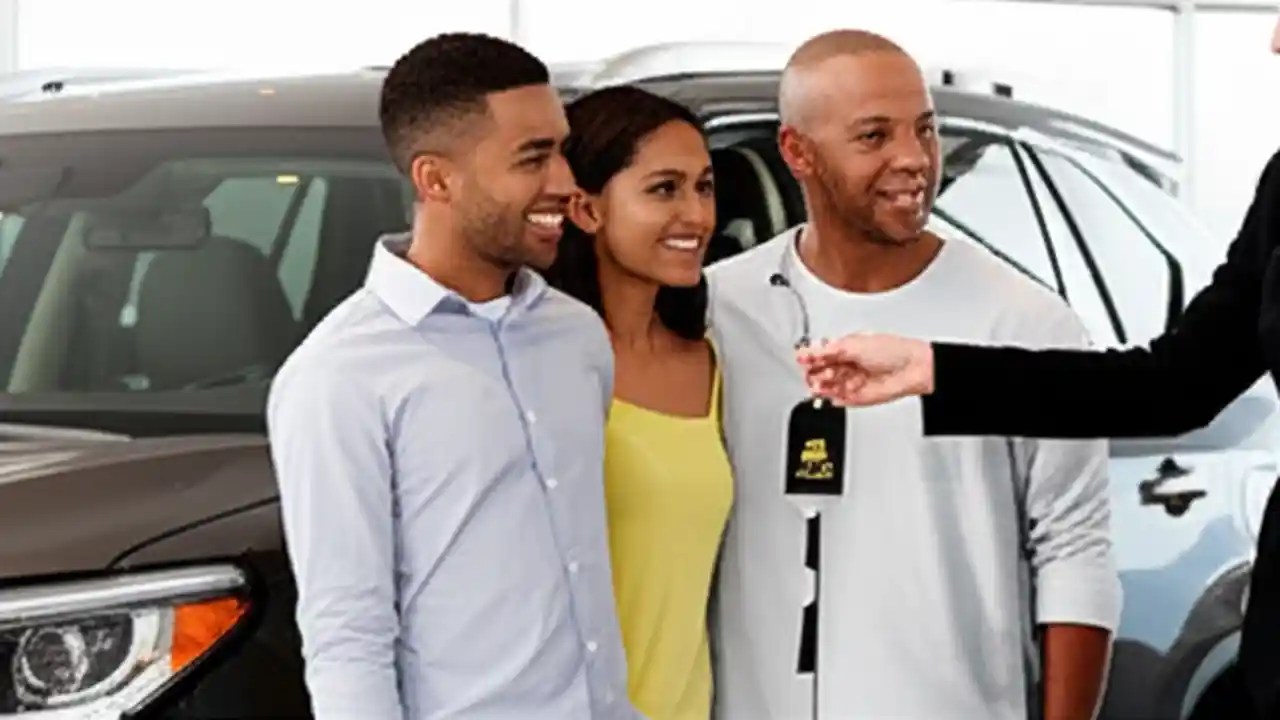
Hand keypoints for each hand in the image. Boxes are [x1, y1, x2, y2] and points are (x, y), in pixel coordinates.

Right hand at [795, 333, 934, 405]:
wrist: (912, 370)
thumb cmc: (892, 351)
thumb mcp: (853, 344)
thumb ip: (827, 350)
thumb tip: (806, 351)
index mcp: (844, 348)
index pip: (818, 354)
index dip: (808, 356)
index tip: (802, 358)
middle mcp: (845, 365)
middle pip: (818, 371)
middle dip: (813, 372)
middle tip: (816, 371)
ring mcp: (849, 382)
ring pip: (824, 386)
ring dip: (820, 384)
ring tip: (823, 381)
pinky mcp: (855, 398)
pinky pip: (836, 400)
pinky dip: (830, 397)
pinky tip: (829, 393)